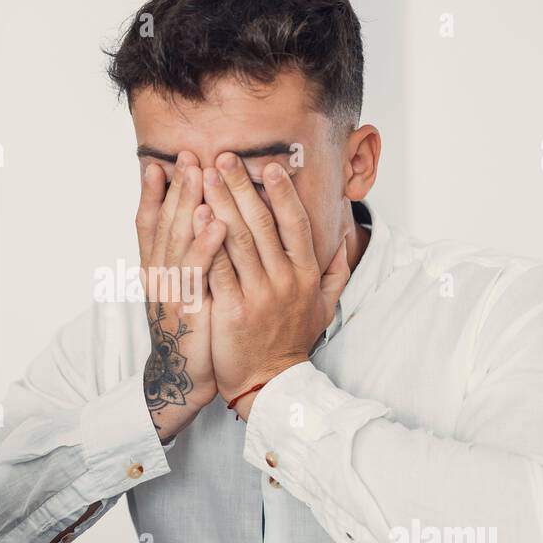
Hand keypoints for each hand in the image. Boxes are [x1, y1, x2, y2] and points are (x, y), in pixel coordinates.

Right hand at [135, 153, 227, 440]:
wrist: (183, 378)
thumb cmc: (194, 331)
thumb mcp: (188, 289)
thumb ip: (192, 258)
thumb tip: (202, 223)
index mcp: (159, 270)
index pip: (151, 225)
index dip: (154, 195)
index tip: (161, 164)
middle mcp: (159, 276)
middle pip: (165, 223)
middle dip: (176, 188)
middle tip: (187, 156)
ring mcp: (170, 292)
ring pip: (177, 240)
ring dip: (187, 206)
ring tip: (199, 175)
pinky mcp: (187, 309)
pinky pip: (196, 272)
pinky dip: (204, 246)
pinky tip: (216, 223)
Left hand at [203, 153, 350, 418]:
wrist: (270, 383)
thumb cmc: (292, 341)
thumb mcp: (324, 307)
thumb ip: (335, 272)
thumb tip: (348, 242)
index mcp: (306, 274)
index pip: (296, 224)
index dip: (282, 193)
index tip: (269, 166)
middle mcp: (285, 280)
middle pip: (262, 224)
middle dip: (241, 187)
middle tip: (223, 158)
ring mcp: (259, 295)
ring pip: (238, 240)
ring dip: (220, 204)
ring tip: (204, 177)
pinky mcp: (233, 310)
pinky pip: (218, 269)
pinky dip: (207, 241)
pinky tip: (195, 217)